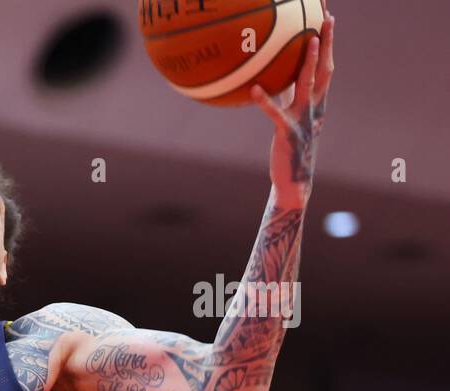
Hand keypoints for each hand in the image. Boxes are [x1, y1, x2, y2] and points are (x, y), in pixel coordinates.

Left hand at [251, 6, 334, 208]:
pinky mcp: (288, 133)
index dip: (328, 42)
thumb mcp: (291, 117)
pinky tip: (254, 89)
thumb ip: (286, 97)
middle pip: (324, 68)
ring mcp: (304, 118)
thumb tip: (271, 77)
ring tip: (307, 40)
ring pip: (308, 84)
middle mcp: (315, 106)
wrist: (294, 181)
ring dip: (309, 62)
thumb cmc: (290, 147)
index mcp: (317, 102)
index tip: (328, 17)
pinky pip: (275, 114)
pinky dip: (265, 101)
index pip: (326, 66)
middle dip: (327, 42)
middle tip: (328, 17)